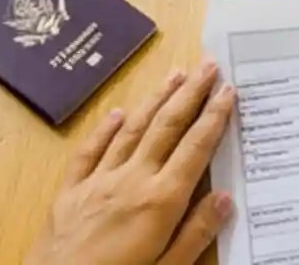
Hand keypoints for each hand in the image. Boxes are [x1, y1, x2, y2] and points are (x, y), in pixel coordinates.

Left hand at [26, 61, 236, 264]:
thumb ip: (196, 234)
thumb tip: (225, 197)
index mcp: (160, 201)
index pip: (195, 148)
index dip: (215, 116)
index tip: (229, 90)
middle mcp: (131, 181)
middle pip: (166, 127)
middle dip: (190, 94)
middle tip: (208, 65)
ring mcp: (97, 183)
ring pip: (132, 130)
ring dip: (155, 99)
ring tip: (174, 74)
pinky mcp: (69, 193)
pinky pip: (89, 152)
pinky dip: (105, 129)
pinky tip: (116, 112)